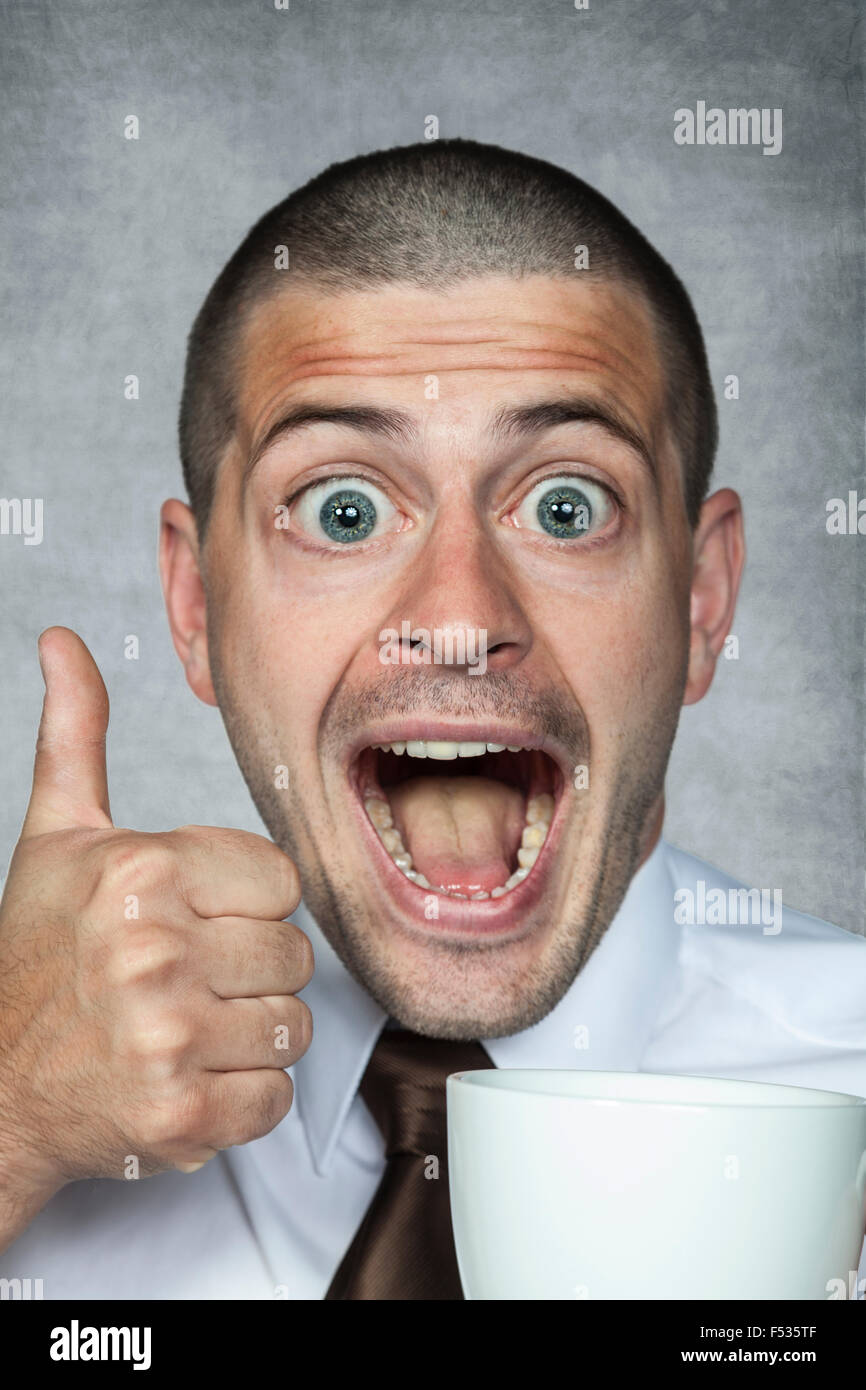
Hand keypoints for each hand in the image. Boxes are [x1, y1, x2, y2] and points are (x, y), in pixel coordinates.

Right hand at [0, 627, 310, 1250]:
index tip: (193, 919)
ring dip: (249, 1034)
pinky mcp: (182, 1113)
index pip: (282, 880)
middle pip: (293, 954)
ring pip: (291, 1025)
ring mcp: (168, 1036)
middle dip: (248, 969)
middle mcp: (154, 950)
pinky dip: (241, 1098)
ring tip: (187, 1027)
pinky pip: (275, 1096)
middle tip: (185, 979)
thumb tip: (61, 641)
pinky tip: (189, 1075)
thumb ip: (76, 735)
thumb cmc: (37, 959)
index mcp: (140, 870)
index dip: (243, 903)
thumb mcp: (56, 837)